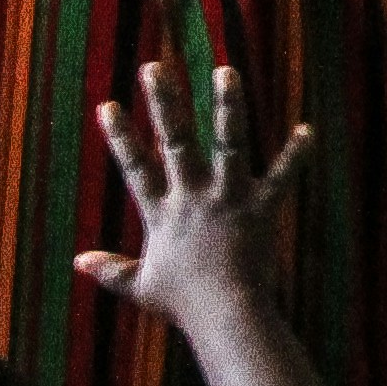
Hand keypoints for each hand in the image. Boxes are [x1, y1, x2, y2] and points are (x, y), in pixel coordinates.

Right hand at [76, 63, 299, 332]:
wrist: (225, 318)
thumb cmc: (184, 305)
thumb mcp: (141, 287)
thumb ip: (111, 271)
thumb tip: (79, 263)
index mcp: (162, 212)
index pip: (135, 167)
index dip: (121, 137)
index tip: (107, 105)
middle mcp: (193, 197)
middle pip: (175, 141)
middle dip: (164, 102)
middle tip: (153, 67)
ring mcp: (228, 200)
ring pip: (227, 144)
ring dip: (227, 107)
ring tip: (225, 71)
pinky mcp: (260, 209)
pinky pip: (280, 178)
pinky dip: (294, 156)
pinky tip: (308, 131)